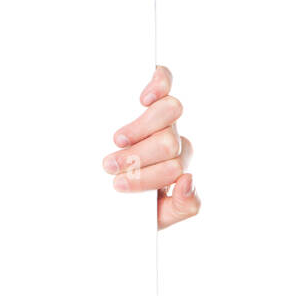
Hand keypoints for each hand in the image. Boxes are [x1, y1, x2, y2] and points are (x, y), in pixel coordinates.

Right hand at [102, 64, 199, 228]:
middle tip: (110, 165)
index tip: (117, 185)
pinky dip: (159, 85)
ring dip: (140, 128)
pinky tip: (144, 98)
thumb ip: (182, 207)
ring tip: (118, 140)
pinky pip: (166, 79)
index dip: (146, 177)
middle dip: (136, 157)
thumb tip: (188, 180)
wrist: (107, 192)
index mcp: (177, 167)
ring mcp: (165, 116)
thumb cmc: (131, 200)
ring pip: (170, 112)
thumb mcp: (158, 215)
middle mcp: (174, 140)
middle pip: (168, 143)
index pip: (175, 169)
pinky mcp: (154, 92)